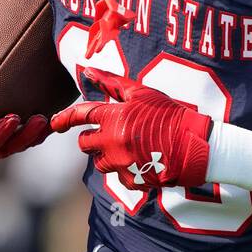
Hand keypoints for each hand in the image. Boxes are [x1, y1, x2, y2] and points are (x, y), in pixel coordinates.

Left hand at [50, 67, 211, 190]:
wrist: (195, 145)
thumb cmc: (169, 114)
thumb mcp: (142, 94)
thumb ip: (112, 83)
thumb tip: (89, 71)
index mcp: (114, 118)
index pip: (80, 115)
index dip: (64, 118)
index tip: (55, 123)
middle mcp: (113, 142)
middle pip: (84, 143)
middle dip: (91, 138)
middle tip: (109, 133)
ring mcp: (121, 163)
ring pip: (99, 162)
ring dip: (106, 155)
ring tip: (128, 146)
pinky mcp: (131, 180)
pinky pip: (118, 176)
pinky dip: (125, 169)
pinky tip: (141, 159)